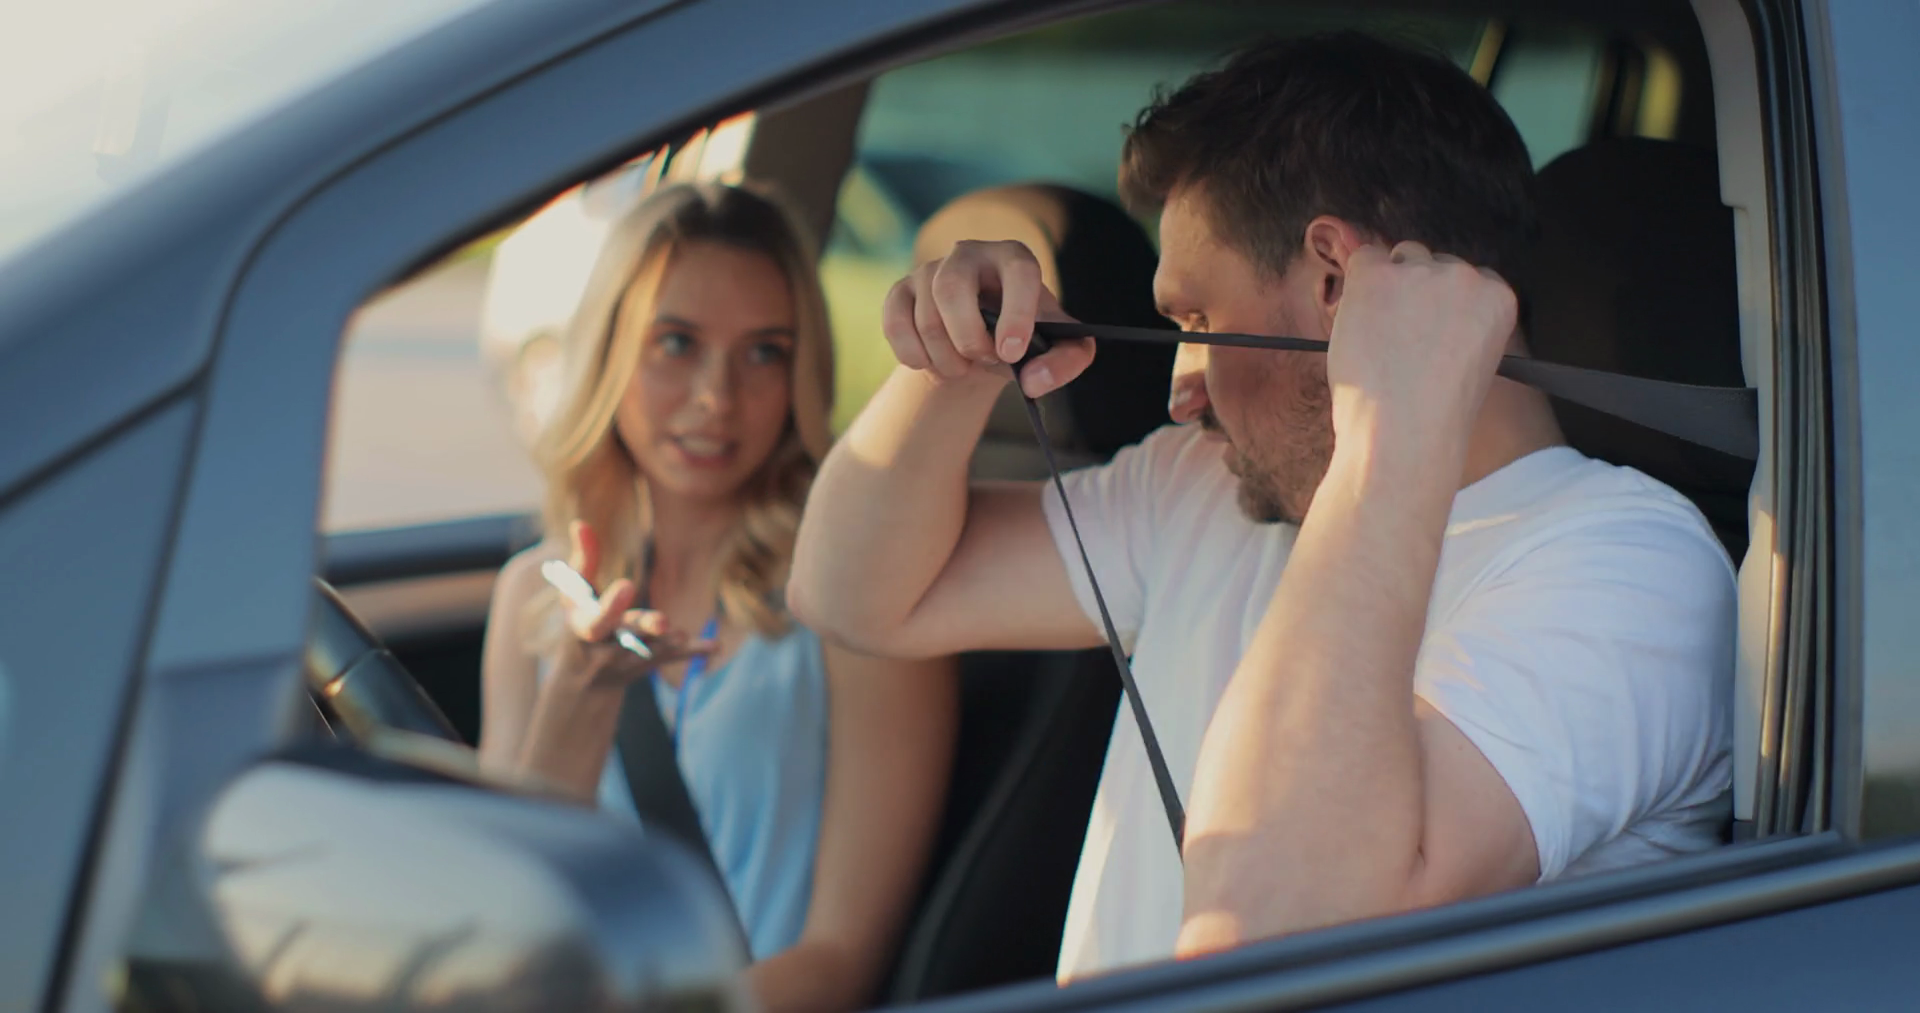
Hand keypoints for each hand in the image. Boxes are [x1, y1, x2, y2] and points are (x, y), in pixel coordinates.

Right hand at [552, 521, 717, 687]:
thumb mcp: (575, 596)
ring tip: (683, 635)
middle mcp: (609, 649)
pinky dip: (695, 651)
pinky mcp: (652, 662)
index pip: (597, 622)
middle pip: (629, 639)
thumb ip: (583, 562)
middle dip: (645, 629)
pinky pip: (675, 657)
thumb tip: (580, 523)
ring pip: (653, 651)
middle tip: (663, 622)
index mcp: (585, 631)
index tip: (627, 584)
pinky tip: (715, 645)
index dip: (611, 606)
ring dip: (670, 644)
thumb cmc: (580, 622)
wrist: (585, 681)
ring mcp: (632, 660)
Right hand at [881, 239, 1093, 397]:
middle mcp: (969, 254)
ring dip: (946, 360)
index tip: (1012, 353)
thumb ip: (1065, 362)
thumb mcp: (1056, 350)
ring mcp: (929, 270)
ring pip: (927, 318)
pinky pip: (896, 325)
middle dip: (968, 339)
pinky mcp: (900, 291)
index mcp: (1014, 259)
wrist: (978, 346)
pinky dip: (914, 356)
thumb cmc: (1021, 340)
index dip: (1016, 313)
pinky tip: (931, 362)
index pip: (1018, 271)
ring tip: (963, 366)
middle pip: (952, 288)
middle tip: (986, 359)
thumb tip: (1034, 379)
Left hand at [1327, 241, 1517, 450]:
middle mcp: (1466, 277)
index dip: (1442, 304)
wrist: (1405, 431)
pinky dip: (1356, 287)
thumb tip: (1423, 310)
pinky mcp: (1378, 275)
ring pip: (1399, 257)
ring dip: (1386, 286)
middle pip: (1432, 262)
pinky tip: (1358, 323)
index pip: (1470, 278)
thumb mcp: (1472, 364)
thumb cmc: (1433, 415)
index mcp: (1498, 300)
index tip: (1429, 330)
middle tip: (1398, 338)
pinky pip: (1363, 258)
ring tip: (1379, 338)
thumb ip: (1459, 326)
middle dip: (1414, 291)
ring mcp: (1422, 272)